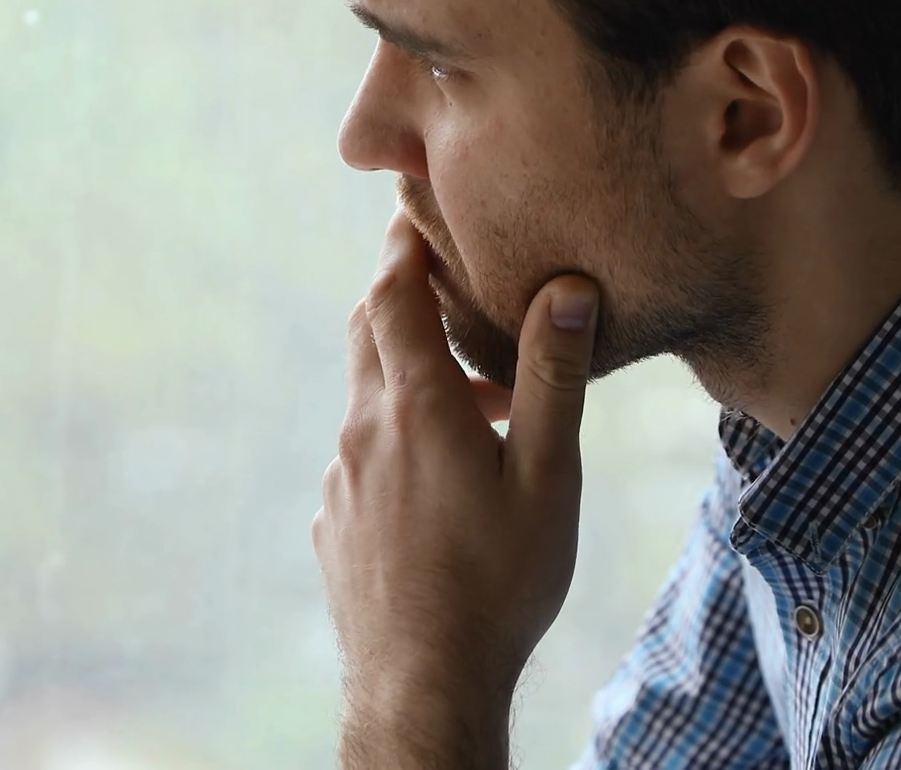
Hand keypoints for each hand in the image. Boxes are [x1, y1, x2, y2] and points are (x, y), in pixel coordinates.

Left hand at [313, 211, 600, 766]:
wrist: (422, 685)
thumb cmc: (498, 582)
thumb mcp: (545, 475)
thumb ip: (551, 377)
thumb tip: (565, 287)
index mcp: (416, 406)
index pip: (391, 294)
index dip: (402, 248)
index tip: (417, 215)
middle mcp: (364, 430)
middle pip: (367, 332)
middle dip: (399, 298)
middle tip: (444, 285)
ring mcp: (340, 480)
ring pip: (365, 398)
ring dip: (408, 377)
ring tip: (475, 403)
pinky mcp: (334, 523)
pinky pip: (360, 456)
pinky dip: (394, 438)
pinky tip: (440, 480)